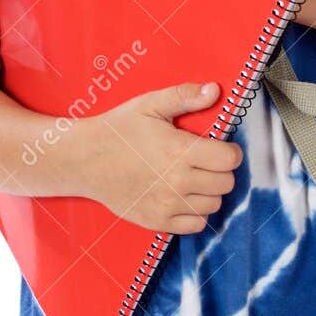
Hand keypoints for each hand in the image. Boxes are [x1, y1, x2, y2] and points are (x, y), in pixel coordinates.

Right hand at [77, 82, 241, 234]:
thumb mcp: (149, 105)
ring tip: (192, 178)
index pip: (230, 160)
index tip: (219, 148)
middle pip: (226, 183)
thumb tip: (214, 90)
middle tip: (204, 162)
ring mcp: (168, 205)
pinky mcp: (158, 222)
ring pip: (214, 204)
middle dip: (220, 170)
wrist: (84, 160)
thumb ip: (184, 96)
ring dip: (209, 191)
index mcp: (179, 151)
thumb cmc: (118, 130)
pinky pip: (196, 224)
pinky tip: (183, 196)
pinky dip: (195, 211)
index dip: (229, 151)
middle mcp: (177, 181)